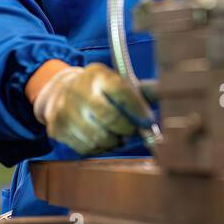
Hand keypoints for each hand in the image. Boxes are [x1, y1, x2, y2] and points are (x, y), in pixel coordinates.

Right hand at [32, 63, 153, 155]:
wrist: (59, 92)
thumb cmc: (97, 89)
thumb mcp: (116, 82)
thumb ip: (140, 91)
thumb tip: (167, 92)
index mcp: (98, 75)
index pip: (122, 91)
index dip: (138, 109)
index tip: (148, 120)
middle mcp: (78, 90)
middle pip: (111, 118)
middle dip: (126, 129)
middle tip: (130, 130)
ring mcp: (65, 110)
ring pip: (99, 137)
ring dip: (113, 141)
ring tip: (115, 135)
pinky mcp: (57, 128)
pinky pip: (86, 148)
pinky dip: (98, 148)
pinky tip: (100, 139)